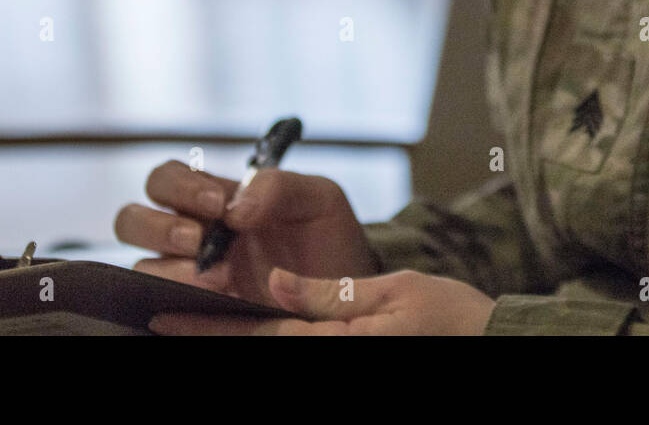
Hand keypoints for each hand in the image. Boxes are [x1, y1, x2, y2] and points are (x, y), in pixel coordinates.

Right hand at [114, 161, 378, 306]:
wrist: (349, 294)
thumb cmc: (330, 238)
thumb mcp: (319, 199)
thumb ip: (279, 187)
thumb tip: (234, 208)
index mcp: (214, 198)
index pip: (165, 180)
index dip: (179, 186)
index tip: (217, 203)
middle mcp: (192, 234)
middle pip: (131, 219)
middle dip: (158, 227)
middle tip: (199, 240)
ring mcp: (191, 276)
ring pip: (140, 266)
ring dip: (168, 270)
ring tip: (217, 279)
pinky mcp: (198, 312)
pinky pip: (160, 306)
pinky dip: (177, 301)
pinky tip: (216, 299)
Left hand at [148, 268, 496, 334]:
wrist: (489, 345)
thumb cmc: (450, 317)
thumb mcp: (394, 292)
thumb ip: (329, 293)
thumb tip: (273, 283)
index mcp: (337, 343)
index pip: (257, 337)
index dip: (206, 326)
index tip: (162, 316)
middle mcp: (330, 358)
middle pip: (256, 351)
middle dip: (207, 336)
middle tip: (158, 317)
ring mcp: (339, 365)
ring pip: (272, 354)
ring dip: (232, 338)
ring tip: (189, 321)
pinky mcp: (349, 360)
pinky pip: (297, 351)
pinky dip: (266, 338)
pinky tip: (248, 327)